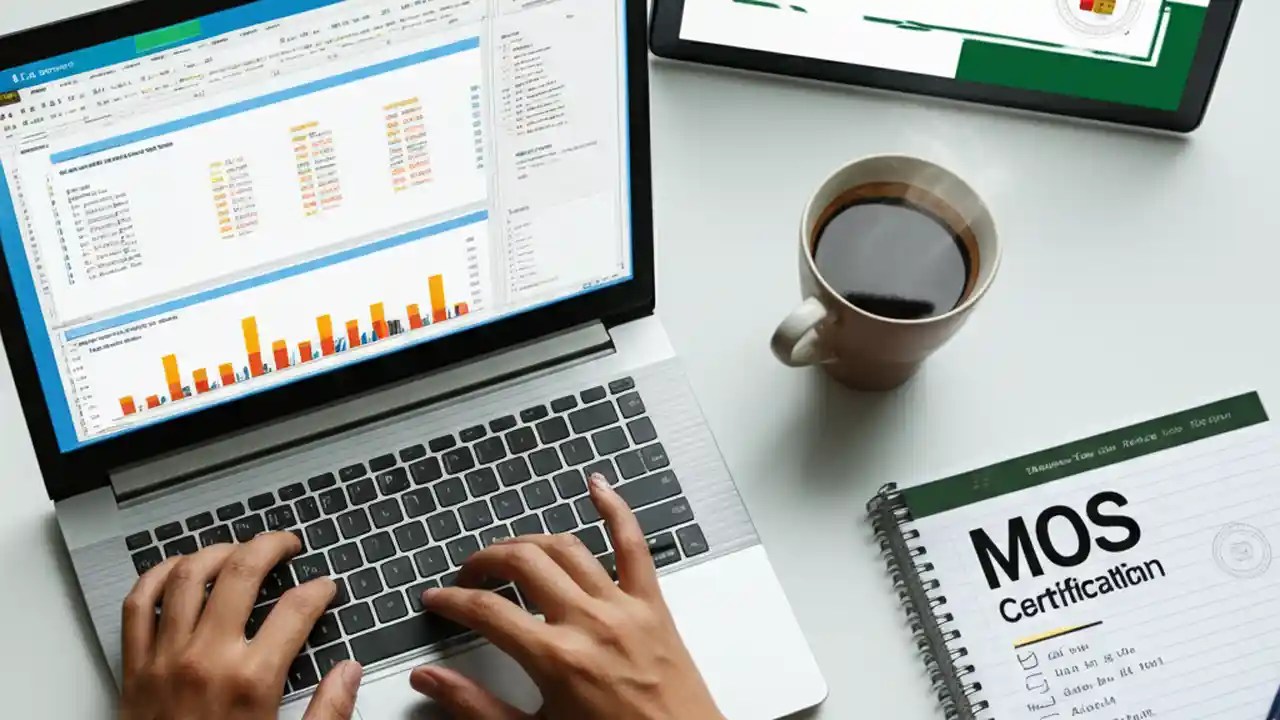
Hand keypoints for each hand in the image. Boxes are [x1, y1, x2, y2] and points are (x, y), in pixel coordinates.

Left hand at [119, 532, 362, 719]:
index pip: (296, 609)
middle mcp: (207, 659)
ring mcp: (166, 658)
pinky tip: (177, 569)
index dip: (318, 590)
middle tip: (286, 545)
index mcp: (252, 680)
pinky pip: (138, 604)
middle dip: (270, 546)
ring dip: (216, 551)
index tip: (325, 588)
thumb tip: (349, 672)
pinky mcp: (135, 667)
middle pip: (241, 572)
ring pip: (188, 576)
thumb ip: (327, 711)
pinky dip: (156, 576)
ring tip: (237, 549)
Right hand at [410, 474, 724, 719]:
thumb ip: (476, 707)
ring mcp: (623, 607)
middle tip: (467, 575)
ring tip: (508, 552)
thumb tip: (429, 679)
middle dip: (485, 561)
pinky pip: (633, 544)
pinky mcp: (652, 604)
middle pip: (522, 562)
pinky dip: (615, 509)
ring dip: (530, 541)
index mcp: (556, 659)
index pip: (485, 610)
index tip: (437, 599)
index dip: (451, 600)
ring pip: (566, 547)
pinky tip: (596, 486)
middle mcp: (589, 622)